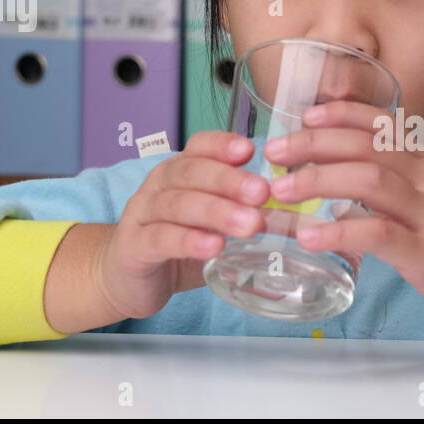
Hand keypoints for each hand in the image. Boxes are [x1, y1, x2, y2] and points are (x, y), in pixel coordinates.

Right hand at [96, 131, 270, 319]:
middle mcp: (159, 186)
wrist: (127, 279)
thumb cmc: (179, 244)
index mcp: (181, 172)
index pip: (198, 146)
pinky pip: (160, 239)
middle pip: (191, 172)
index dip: (222, 145)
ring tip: (249, 224)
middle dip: (229, 180)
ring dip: (216, 212)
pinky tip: (213, 246)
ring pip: (178, 204)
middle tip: (262, 193)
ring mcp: (142, 215)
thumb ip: (244, 211)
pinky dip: (188, 240)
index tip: (250, 150)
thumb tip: (296, 210)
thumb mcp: (214, 222)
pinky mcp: (133, 248)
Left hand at [262, 101, 423, 332]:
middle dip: (314, 143)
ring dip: (319, 179)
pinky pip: (378, 235)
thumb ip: (386, 181)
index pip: (380, 122)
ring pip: (370, 181)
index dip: (339, 113)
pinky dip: (339, 231)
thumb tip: (329, 172)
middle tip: (274, 153)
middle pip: (366, 146)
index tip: (302, 115)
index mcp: (423, 163)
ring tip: (282, 189)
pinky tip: (309, 236)